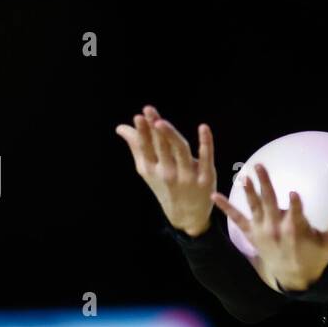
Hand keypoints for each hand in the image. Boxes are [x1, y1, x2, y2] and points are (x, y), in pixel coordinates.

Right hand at [116, 106, 215, 235]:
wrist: (187, 216)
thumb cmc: (165, 186)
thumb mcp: (148, 170)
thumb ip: (136, 146)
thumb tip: (121, 127)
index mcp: (152, 169)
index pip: (146, 147)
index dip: (143, 132)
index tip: (138, 116)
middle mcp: (168, 173)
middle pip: (162, 146)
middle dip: (155, 129)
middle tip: (149, 110)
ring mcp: (188, 176)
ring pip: (180, 150)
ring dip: (171, 135)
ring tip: (162, 121)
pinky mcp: (206, 178)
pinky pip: (207, 158)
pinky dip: (206, 143)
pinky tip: (203, 127)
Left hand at [212, 163, 327, 291]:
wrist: (295, 278)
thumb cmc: (315, 257)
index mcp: (296, 229)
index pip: (297, 213)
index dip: (295, 204)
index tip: (293, 193)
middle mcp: (277, 229)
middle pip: (270, 203)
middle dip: (265, 184)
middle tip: (260, 166)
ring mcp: (263, 232)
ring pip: (254, 208)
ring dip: (248, 191)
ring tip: (243, 176)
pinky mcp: (253, 235)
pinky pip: (237, 220)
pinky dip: (226, 208)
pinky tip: (215, 196)